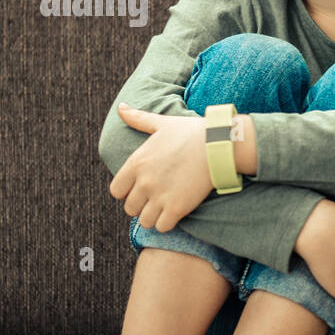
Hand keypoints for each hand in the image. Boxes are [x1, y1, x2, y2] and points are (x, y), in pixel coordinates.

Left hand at [109, 103, 213, 231]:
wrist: (218, 145)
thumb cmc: (191, 131)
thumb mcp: (162, 123)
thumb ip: (138, 119)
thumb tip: (121, 107)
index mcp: (136, 163)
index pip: (116, 190)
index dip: (127, 192)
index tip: (140, 189)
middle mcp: (144, 182)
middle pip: (130, 208)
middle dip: (142, 206)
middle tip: (156, 200)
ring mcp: (160, 196)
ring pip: (145, 221)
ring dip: (154, 217)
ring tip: (165, 210)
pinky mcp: (177, 208)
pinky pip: (162, 227)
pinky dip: (167, 223)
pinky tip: (176, 214)